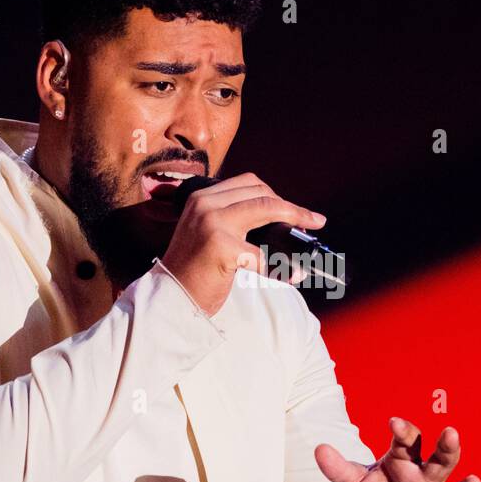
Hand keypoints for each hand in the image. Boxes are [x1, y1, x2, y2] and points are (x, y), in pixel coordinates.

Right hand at [160, 173, 326, 315]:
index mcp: (202, 198)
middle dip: (291, 207)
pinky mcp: (221, 247)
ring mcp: (212, 223)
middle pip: (261, 193)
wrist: (170, 298)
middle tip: (310, 222)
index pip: (248, 183)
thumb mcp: (205, 232)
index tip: (296, 210)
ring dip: (295, 219)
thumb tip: (278, 219)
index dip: (276, 195)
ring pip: (267, 209)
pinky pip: (263, 254)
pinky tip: (292, 275)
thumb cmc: (192, 270)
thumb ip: (232, 219)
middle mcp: (205, 204)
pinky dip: (282, 266)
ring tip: (308, 240)